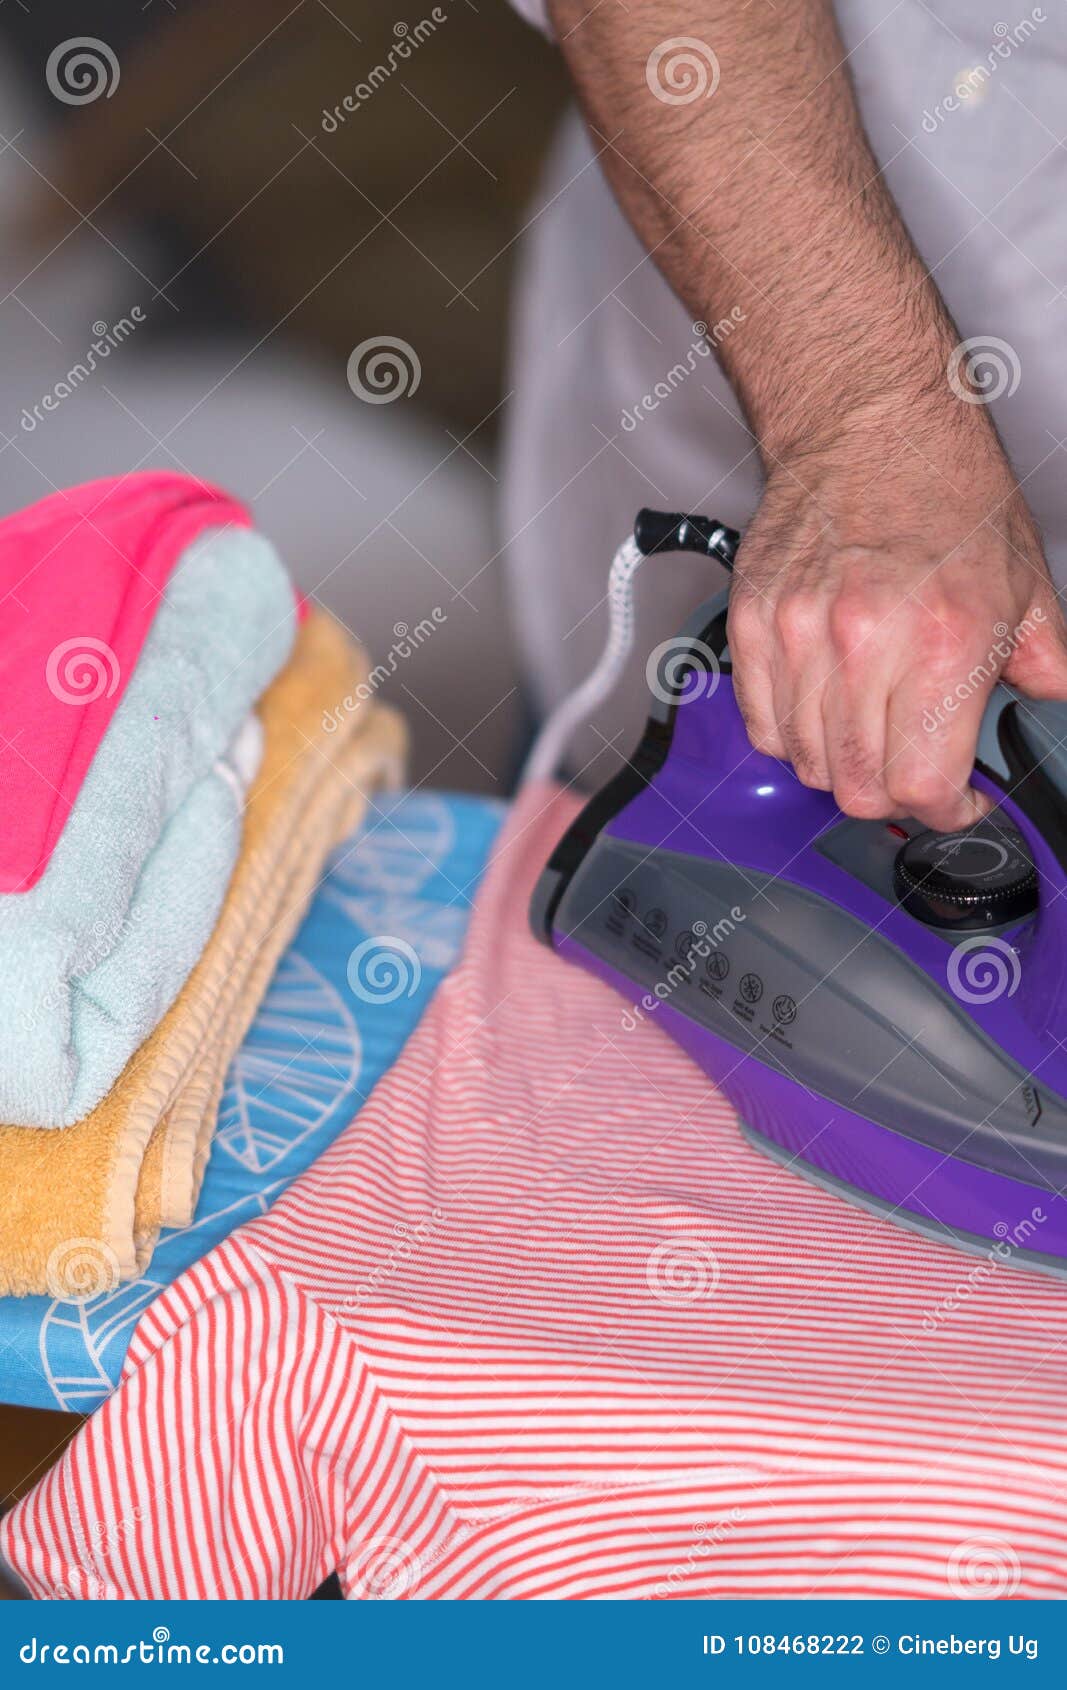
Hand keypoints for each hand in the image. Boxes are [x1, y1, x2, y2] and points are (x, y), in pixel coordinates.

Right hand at [727, 403, 1066, 831]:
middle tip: (912, 765)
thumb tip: (1048, 719)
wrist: (869, 421)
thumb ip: (1046, 669)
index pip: (923, 786)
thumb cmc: (944, 491)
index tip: (955, 801)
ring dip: (841, 762)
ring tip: (868, 725)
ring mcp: (798, 633)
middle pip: (858, 787)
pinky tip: (823, 704)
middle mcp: (865, 642)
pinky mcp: (752, 622)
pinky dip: (790, 732)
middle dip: (893, 794)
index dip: (946, 811)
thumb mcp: (1025, 586)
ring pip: (806, 762)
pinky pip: (761, 723)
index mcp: (943, 640)